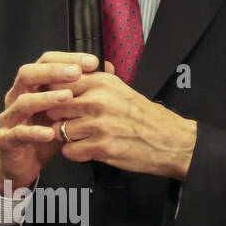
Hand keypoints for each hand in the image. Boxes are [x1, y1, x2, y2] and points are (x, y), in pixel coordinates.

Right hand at [0, 51, 101, 193]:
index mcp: (30, 86)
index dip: (67, 58)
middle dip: (53, 72)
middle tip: (76, 73)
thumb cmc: (45, 134)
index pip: (45, 62)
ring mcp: (9, 118)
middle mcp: (16, 97)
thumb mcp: (66, 111)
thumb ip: (83, 89)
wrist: (23, 164)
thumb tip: (108, 68)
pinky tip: (49, 133)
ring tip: (67, 97)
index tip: (92, 62)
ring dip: (46, 98)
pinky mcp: (5, 139)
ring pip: (23, 102)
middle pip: (28, 74)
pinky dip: (34, 133)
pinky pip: (18, 134)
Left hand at [43, 70, 197, 180]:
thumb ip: (95, 82)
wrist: (170, 140)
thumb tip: (71, 73)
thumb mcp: (121, 89)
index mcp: (102, 83)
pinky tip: (86, 149)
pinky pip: (69, 151)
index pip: (60, 83)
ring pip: (59, 131)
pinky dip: (74, 153)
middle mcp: (98, 101)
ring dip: (65, 137)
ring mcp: (99, 125)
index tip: (58, 103)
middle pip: (54, 107)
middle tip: (67, 122)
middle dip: (56, 117)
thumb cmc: (145, 116)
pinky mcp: (101, 147)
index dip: (55, 95)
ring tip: (80, 137)